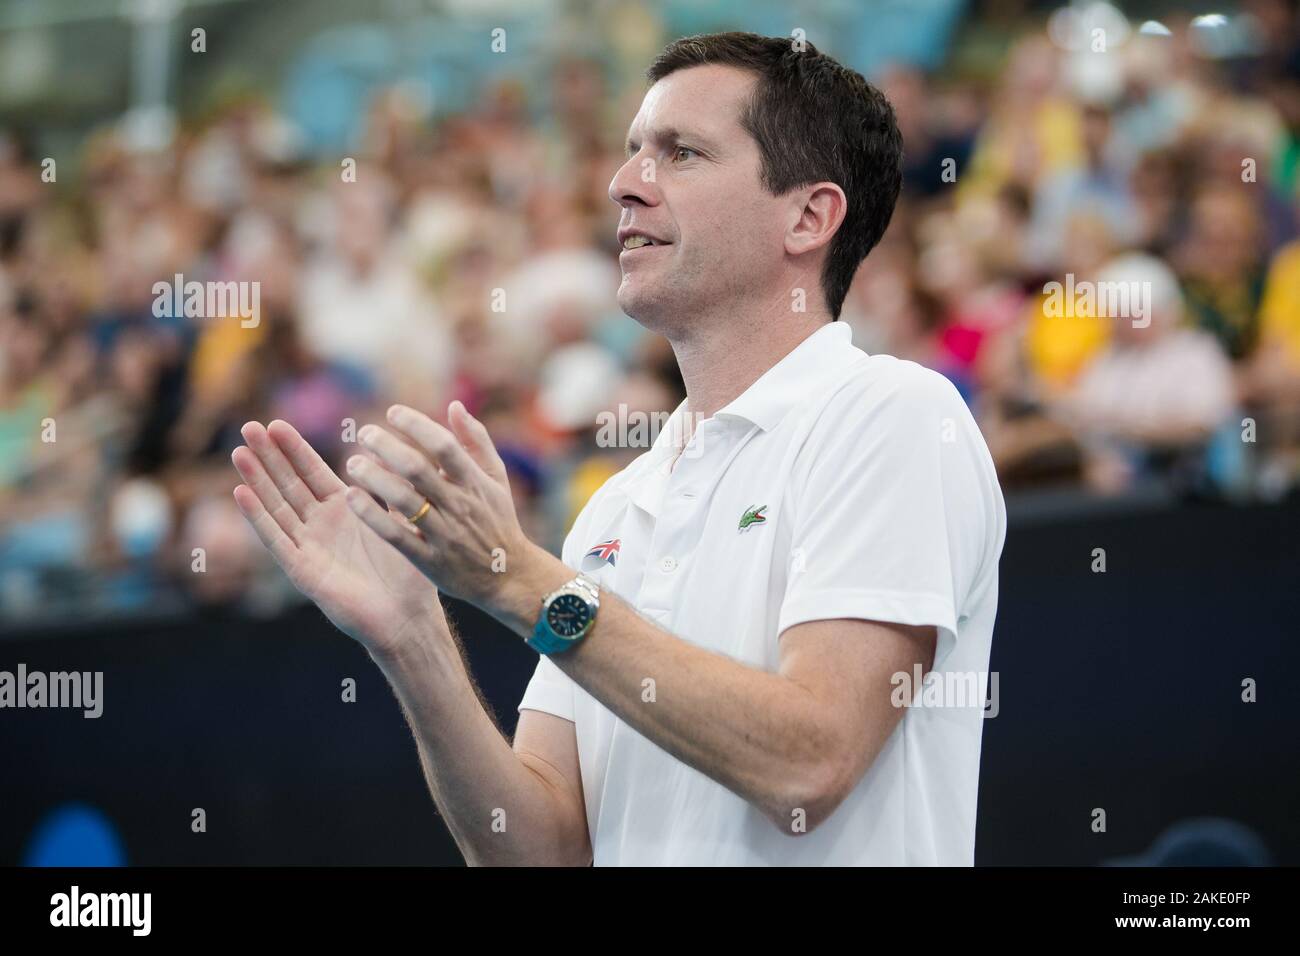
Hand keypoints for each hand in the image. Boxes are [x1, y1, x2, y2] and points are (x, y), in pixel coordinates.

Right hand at [231, 420, 445, 659]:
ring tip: (239, 453)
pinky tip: (241, 493)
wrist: (408, 617)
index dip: (294, 449)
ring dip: (257, 481)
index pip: (313, 472)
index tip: (276, 424)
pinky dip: (258, 517)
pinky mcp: (302, 570)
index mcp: (345, 509)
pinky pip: (276, 539)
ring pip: (277, 507)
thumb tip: (387, 448)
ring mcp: (309, 546)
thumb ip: (388, 487)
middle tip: (249, 427)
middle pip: (289, 484)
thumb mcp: (400, 520)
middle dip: (269, 456)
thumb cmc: (410, 572)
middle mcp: (322, 525)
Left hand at [341, 401, 546, 611]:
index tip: (392, 413)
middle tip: (364, 433)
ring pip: (404, 501)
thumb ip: (476, 441)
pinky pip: (397, 536)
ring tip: (352, 463)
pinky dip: (372, 516)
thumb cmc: (499, 520)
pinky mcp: (429, 560)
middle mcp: (459, 506)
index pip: (444, 446)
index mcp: (475, 482)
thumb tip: (454, 405)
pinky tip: (351, 498)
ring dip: (374, 479)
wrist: (509, 576)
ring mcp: (444, 534)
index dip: (416, 425)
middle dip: (388, 447)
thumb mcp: (496, 478)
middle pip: (418, 470)